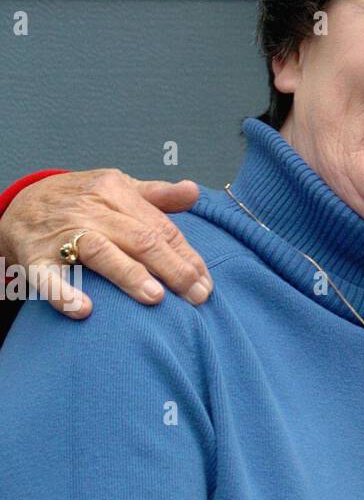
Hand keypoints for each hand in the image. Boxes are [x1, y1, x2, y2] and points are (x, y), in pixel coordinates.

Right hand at [0, 169, 204, 317]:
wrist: (20, 205)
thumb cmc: (81, 201)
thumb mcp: (117, 188)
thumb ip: (157, 195)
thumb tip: (195, 191)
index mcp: (114, 191)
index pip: (160, 228)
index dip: (187, 257)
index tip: (206, 284)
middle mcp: (90, 210)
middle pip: (139, 239)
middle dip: (172, 269)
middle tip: (196, 297)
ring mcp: (62, 234)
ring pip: (101, 252)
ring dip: (128, 274)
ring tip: (155, 297)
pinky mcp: (35, 258)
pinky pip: (49, 277)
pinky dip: (64, 293)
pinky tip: (84, 310)